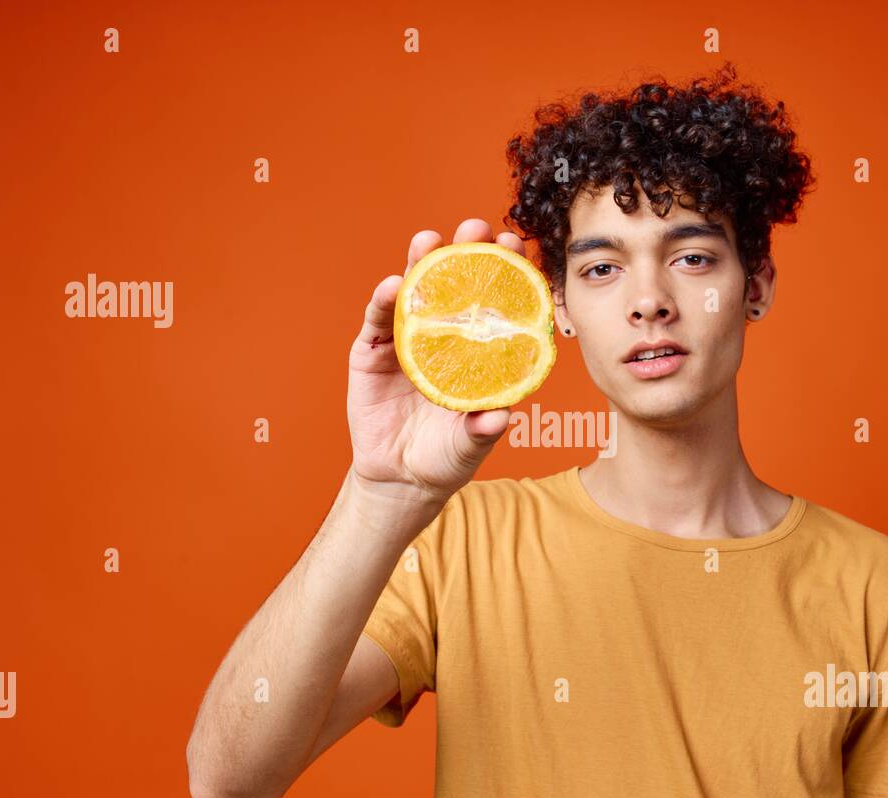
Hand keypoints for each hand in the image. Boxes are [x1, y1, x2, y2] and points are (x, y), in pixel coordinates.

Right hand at [346, 219, 522, 508]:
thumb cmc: (446, 457)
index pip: (494, 301)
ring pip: (415, 292)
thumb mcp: (471, 445)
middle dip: (465, 251)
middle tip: (476, 228)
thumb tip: (503, 416)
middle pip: (456, 284)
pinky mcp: (372, 351)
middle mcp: (443, 336)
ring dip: (422, 262)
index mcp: (476, 349)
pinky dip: (383, 300)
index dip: (506, 271)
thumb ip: (484, 430)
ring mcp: (407, 339)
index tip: (516, 245)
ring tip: (429, 241)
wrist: (400, 479)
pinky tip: (393, 285)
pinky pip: (378, 320)